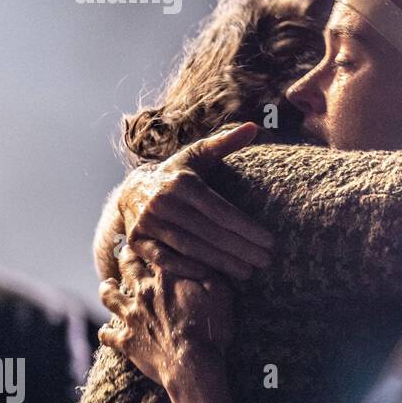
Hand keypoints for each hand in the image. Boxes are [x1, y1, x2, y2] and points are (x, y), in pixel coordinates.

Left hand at [98, 245, 234, 388]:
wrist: (193, 366)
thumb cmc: (211, 328)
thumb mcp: (221, 292)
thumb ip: (208, 269)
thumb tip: (204, 251)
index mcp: (167, 277)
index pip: (155, 248)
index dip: (153, 238)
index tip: (153, 231)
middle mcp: (144, 292)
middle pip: (127, 266)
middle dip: (126, 256)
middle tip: (127, 251)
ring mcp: (131, 317)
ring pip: (109, 296)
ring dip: (106, 288)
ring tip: (107, 284)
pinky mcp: (127, 341)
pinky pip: (107, 334)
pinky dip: (105, 331)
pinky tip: (106, 329)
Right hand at [119, 122, 273, 281]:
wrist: (131, 191)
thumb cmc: (177, 174)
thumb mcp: (198, 156)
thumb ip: (226, 143)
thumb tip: (256, 127)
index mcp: (182, 182)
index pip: (220, 210)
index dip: (246, 227)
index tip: (270, 240)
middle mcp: (162, 202)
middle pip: (209, 232)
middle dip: (241, 249)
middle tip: (266, 260)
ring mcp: (147, 223)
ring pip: (191, 248)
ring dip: (222, 262)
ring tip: (248, 272)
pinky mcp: (137, 241)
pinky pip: (165, 260)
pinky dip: (189, 268)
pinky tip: (213, 276)